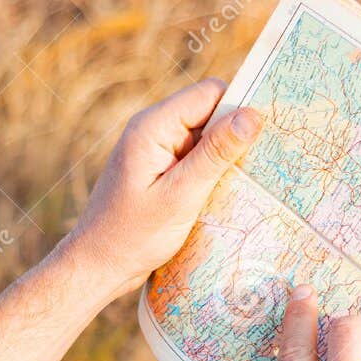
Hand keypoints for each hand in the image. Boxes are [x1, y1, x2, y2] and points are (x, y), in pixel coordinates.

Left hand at [67, 78, 262, 300]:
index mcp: (153, 126)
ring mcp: (155, 150)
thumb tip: (252, 115)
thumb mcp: (181, 196)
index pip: (210, 94)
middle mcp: (153, 130)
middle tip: (255, 170)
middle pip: (209, 114)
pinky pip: (194, 159)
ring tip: (237, 189)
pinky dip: (210, 174)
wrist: (97, 266)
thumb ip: (216, 154)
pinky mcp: (159, 170)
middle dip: (233, 138)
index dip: (238, 110)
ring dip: (223, 161)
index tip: (263, 139)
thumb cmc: (133, 236)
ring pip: (205, 139)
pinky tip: (219, 198)